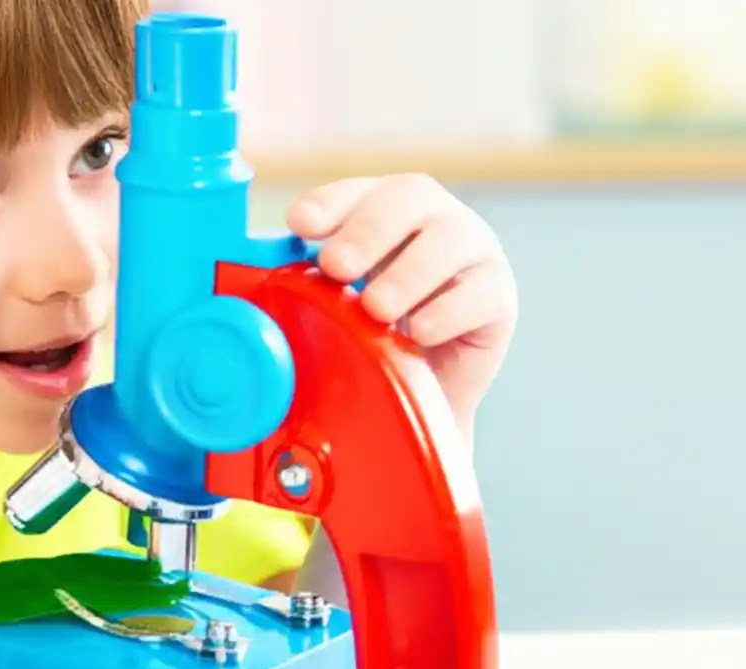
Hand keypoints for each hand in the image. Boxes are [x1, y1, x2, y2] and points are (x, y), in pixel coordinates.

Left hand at [288, 174, 517, 432]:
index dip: (329, 203)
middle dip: (368, 229)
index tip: (299, 225)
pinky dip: (446, 311)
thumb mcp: (333, 308)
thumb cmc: (370, 341)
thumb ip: (305, 286)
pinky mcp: (499, 297)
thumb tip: (247, 284)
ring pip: (449, 239)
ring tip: (375, 307)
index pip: (356, 192)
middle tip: (337, 264)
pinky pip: (480, 293)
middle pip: (408, 197)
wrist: (419, 399)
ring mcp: (472, 252)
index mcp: (383, 212)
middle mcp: (432, 219)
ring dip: (406, 272)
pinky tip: (418, 331)